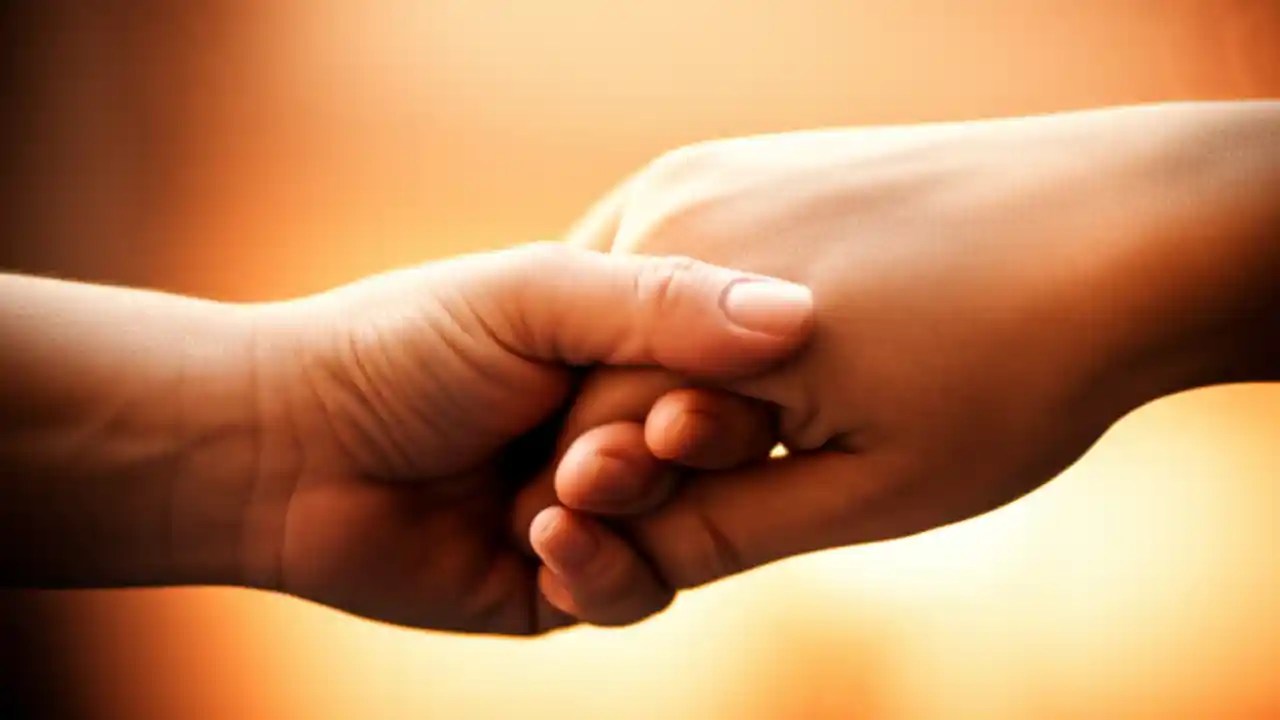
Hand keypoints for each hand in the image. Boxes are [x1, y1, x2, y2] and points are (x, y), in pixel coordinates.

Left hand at [0, 244, 813, 634]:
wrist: (287, 449)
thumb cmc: (404, 346)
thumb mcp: (536, 297)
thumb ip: (659, 302)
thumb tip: (799, 313)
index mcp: (628, 345)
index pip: (738, 371)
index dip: (729, 395)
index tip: (682, 402)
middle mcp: (626, 426)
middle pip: (723, 460)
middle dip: (674, 462)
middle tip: (612, 453)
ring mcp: (603, 507)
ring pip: (691, 535)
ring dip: (634, 519)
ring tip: (561, 497)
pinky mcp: (569, 580)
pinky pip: (633, 592)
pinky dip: (602, 574)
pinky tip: (542, 543)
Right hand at [516, 101, 1279, 625]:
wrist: (1122, 227)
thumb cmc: (1012, 370)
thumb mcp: (867, 489)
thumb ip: (725, 533)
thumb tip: (619, 567)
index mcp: (690, 303)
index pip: (590, 437)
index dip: (619, 513)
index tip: (661, 547)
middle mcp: (676, 209)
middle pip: (598, 369)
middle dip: (638, 443)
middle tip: (721, 488)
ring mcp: (708, 171)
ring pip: (625, 315)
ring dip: (660, 379)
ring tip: (751, 423)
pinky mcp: (743, 161)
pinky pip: (673, 262)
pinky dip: (688, 324)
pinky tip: (761, 354)